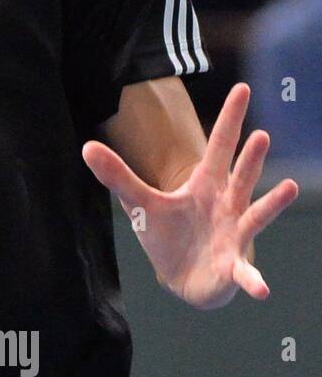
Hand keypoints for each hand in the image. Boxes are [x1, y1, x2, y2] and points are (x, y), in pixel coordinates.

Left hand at [81, 83, 297, 308]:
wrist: (183, 278)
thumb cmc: (169, 235)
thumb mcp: (141, 204)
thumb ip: (118, 176)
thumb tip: (86, 147)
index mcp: (206, 185)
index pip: (220, 146)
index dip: (230, 118)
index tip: (243, 87)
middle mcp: (227, 205)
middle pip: (241, 177)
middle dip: (251, 158)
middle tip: (261, 135)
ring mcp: (234, 234)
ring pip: (255, 215)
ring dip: (271, 204)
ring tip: (289, 188)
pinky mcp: (232, 266)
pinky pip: (245, 272)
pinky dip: (252, 279)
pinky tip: (261, 289)